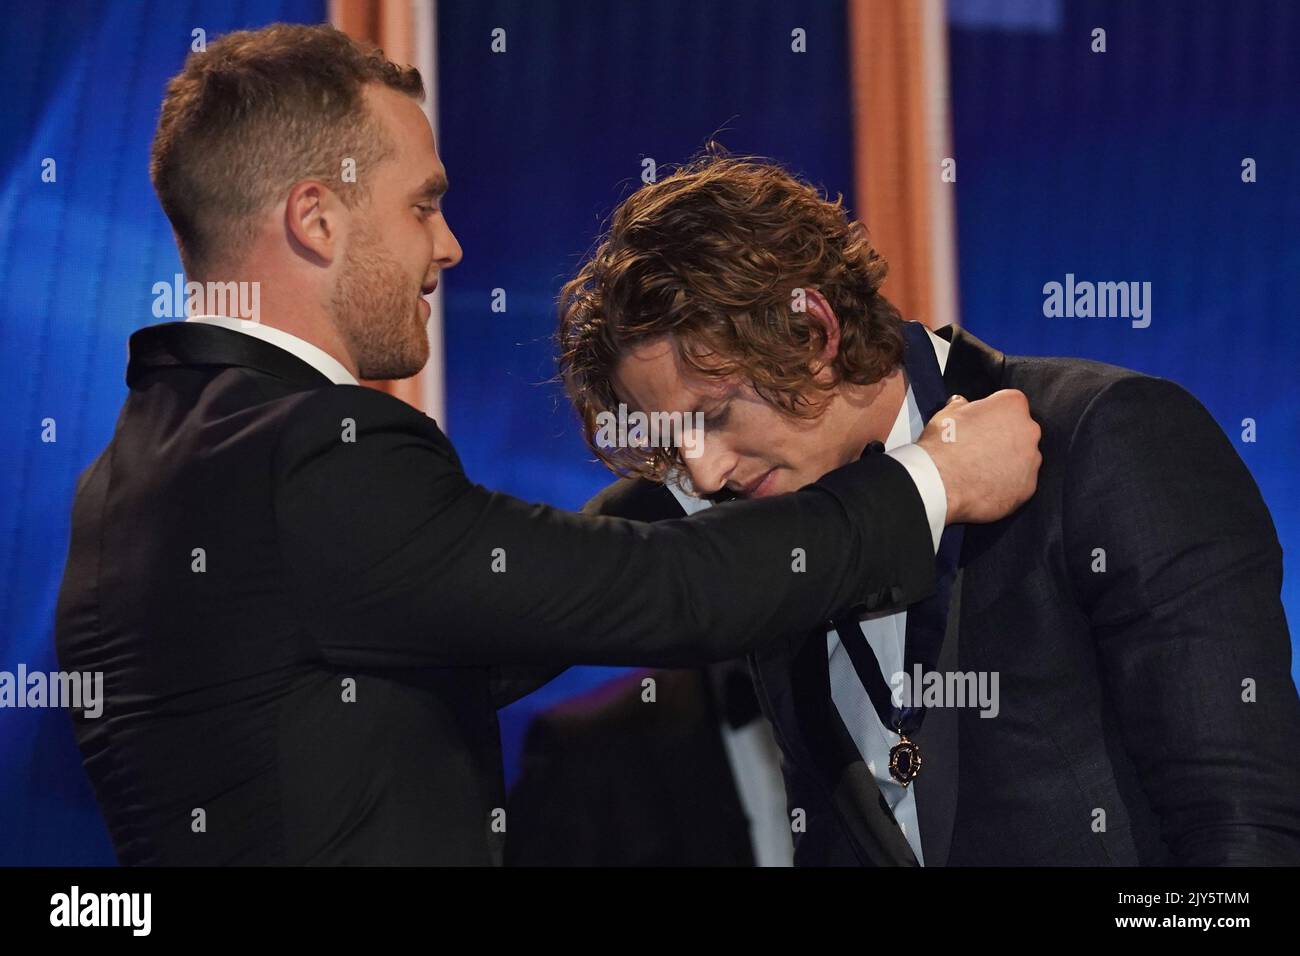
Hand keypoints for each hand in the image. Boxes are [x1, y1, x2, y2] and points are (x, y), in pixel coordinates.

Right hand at [918, 389, 1040, 523]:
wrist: (942, 482)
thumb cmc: (945, 444)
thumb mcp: (947, 414)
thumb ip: (960, 406)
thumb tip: (960, 403)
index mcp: (1012, 405)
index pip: (1010, 403)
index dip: (993, 413)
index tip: (981, 423)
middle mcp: (1029, 430)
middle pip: (1021, 431)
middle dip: (1004, 437)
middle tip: (979, 447)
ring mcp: (1031, 460)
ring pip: (1022, 458)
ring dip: (1006, 461)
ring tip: (980, 469)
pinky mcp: (1027, 487)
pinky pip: (1019, 482)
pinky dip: (1006, 483)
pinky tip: (984, 485)